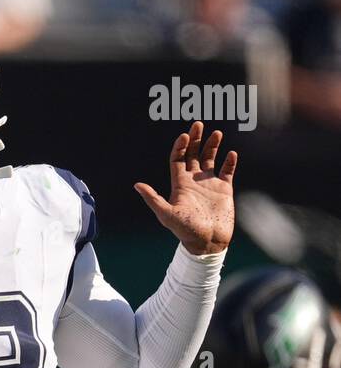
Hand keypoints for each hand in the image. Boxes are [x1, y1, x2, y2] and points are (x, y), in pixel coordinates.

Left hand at [135, 123, 236, 254]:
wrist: (207, 243)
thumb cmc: (186, 231)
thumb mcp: (167, 214)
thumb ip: (153, 199)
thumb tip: (137, 185)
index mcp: (180, 185)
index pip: (178, 159)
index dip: (180, 146)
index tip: (185, 135)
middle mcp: (194, 181)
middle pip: (193, 154)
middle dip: (195, 139)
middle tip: (198, 124)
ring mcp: (209, 184)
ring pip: (210, 158)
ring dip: (213, 145)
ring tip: (217, 133)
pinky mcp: (224, 189)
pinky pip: (227, 170)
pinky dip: (230, 161)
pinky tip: (231, 154)